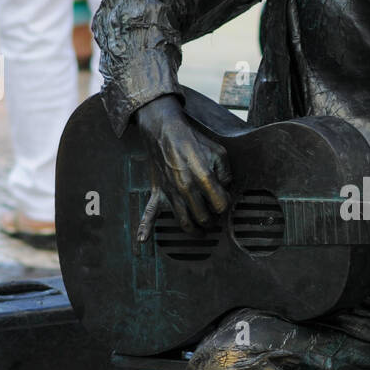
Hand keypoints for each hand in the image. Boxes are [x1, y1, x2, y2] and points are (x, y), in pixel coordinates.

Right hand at [134, 95, 231, 240]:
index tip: (225, 202)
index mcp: (202, 177)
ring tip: (202, 232)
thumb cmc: (191, 139)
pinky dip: (144, 227)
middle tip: (216, 218)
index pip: (220, 204)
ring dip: (195, 231)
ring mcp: (170, 192)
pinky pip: (149, 213)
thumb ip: (225, 173)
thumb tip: (225, 189)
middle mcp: (186, 188)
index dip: (226, 205)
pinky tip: (143, 240)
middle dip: (213, 220)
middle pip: (204, 217)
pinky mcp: (158, 192)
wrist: (163, 129)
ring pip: (184, 221)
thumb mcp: (218, 151)